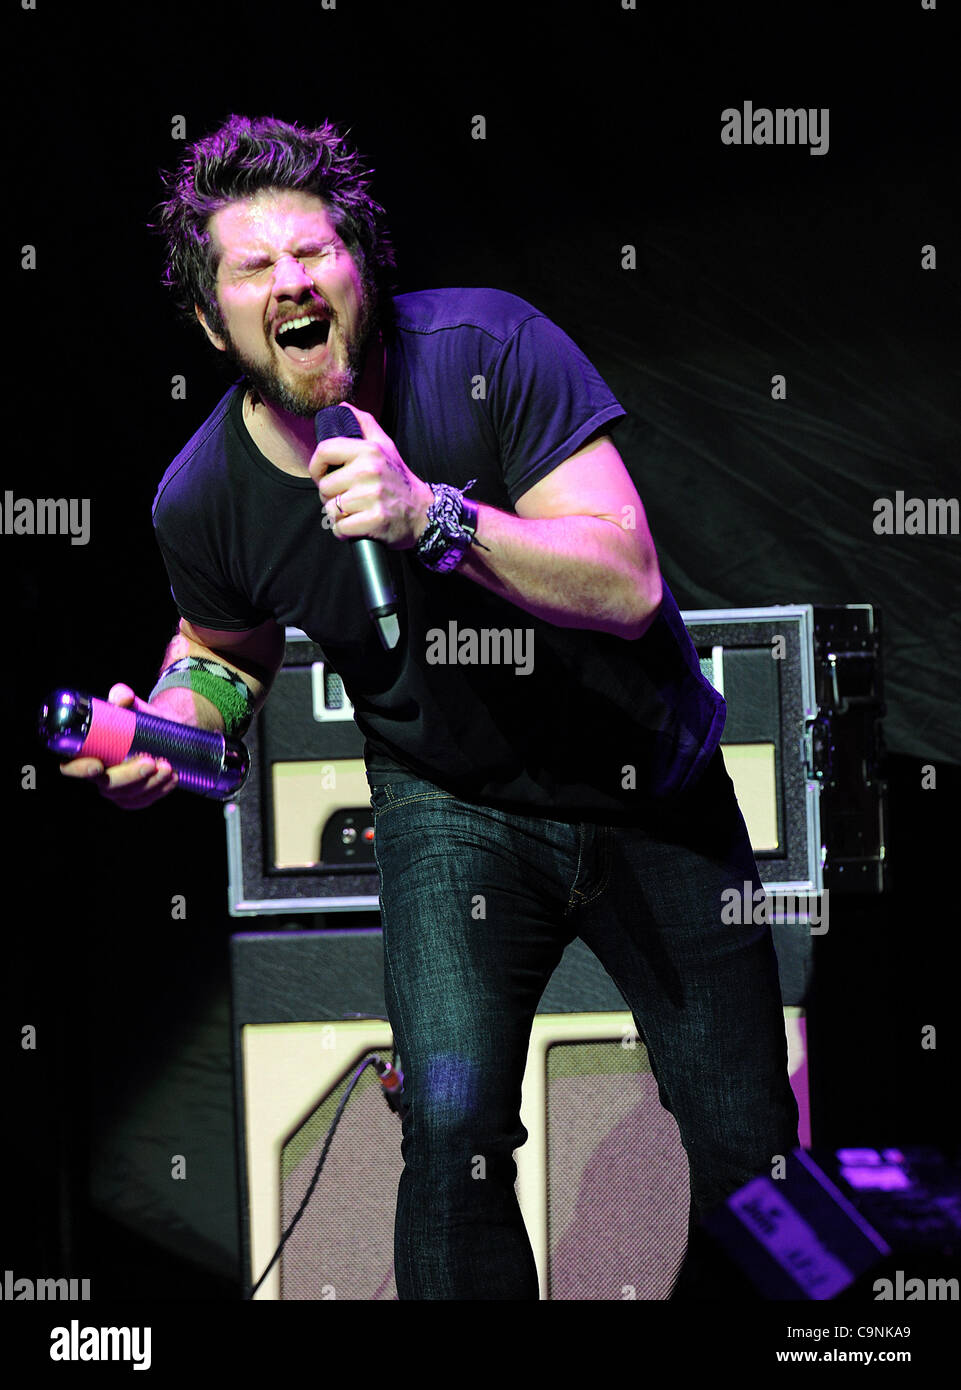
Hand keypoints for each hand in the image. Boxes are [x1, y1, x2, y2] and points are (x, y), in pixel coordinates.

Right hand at [58, 684, 178, 809]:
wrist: (161, 731)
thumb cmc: (137, 719)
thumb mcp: (130, 705)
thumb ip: (122, 697)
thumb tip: (123, 696)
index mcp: (85, 753)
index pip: (70, 766)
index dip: (79, 769)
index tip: (98, 765)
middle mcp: (97, 775)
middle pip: (106, 785)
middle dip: (128, 776)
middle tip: (150, 762)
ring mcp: (116, 789)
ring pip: (127, 796)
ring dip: (149, 784)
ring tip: (167, 767)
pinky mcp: (134, 797)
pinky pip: (143, 800)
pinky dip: (159, 791)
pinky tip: (172, 778)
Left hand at [308, 404, 433, 548]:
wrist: (423, 512)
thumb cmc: (398, 479)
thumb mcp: (385, 446)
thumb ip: (364, 424)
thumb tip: (343, 407)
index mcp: (369, 450)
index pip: (324, 451)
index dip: (316, 467)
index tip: (323, 475)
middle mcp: (369, 471)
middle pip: (325, 486)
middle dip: (330, 496)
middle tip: (346, 497)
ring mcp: (372, 496)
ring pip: (331, 509)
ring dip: (338, 515)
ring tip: (354, 511)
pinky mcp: (374, 520)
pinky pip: (340, 528)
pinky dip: (343, 531)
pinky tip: (356, 525)